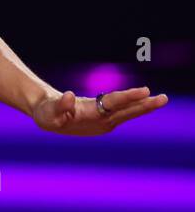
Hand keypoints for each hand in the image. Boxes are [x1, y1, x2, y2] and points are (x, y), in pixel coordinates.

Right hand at [32, 86, 168, 135]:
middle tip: (163, 98)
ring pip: (128, 111)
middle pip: (127, 110)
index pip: (113, 104)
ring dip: (145, 105)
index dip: (128, 97)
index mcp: (89, 117)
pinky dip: (135, 104)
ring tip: (161, 98)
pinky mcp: (105, 117)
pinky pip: (123, 109)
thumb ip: (59, 105)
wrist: (49, 119)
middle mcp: (102, 120)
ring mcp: (105, 120)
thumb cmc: (47, 115)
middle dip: (145, 105)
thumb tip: (70, 96)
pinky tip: (145, 100)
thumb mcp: (48, 112)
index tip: (144, 91)